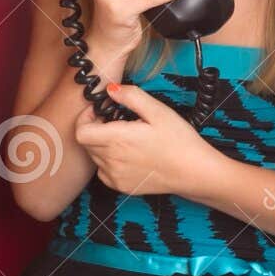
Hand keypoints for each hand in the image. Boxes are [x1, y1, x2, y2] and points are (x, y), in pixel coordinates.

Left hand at [74, 80, 214, 196]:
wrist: (193, 171)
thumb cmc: (179, 140)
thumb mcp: (157, 110)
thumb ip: (130, 96)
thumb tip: (110, 88)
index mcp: (117, 139)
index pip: (81, 132)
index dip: (85, 118)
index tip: (99, 111)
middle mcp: (112, 160)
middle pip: (86, 143)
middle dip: (94, 128)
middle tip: (113, 121)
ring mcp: (115, 176)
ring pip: (94, 157)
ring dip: (101, 144)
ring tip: (123, 138)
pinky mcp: (121, 187)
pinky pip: (103, 172)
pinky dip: (108, 161)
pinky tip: (126, 155)